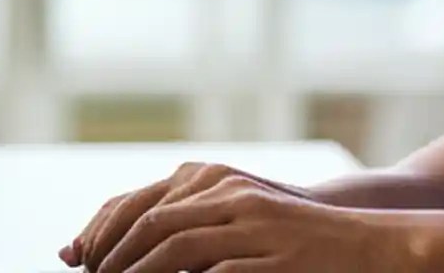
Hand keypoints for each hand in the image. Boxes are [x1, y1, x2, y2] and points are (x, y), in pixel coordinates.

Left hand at [59, 162, 404, 272]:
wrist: (364, 242)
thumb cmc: (298, 238)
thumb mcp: (245, 217)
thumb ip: (199, 224)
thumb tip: (137, 253)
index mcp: (219, 182)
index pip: (142, 204)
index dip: (103, 232)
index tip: (79, 260)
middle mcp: (231, 196)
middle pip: (151, 224)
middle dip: (114, 259)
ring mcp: (253, 226)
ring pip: (174, 250)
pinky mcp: (271, 259)